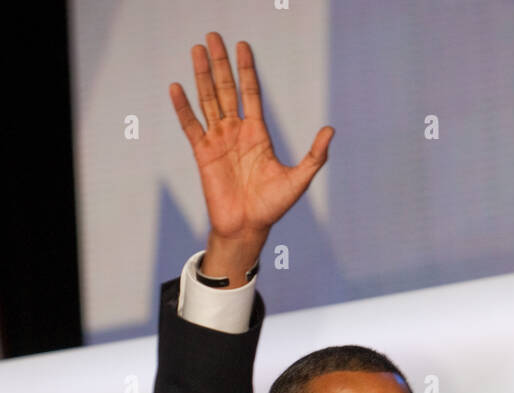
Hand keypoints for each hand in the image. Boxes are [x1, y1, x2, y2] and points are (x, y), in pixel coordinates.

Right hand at [170, 32, 333, 279]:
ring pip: (208, 100)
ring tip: (197, 50)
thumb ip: (315, 156)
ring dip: (201, 75)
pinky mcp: (203, 154)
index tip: (242, 45)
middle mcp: (236, 132)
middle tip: (212, 36)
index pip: (250, 93)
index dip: (247, 69)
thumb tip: (330, 131)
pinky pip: (191, 126)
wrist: (247, 228)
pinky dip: (183, 107)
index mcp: (257, 133)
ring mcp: (218, 141)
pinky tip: (176, 87)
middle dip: (220, 62)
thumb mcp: (298, 180)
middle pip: (226, 89)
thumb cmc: (272, 207)